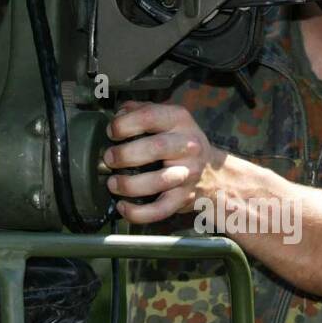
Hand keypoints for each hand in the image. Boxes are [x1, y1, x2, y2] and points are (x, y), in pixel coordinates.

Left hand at [103, 101, 225, 224]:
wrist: (212, 172)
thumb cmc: (180, 142)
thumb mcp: (167, 117)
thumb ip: (141, 110)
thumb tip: (118, 113)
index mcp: (179, 120)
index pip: (150, 116)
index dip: (124, 124)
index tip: (111, 132)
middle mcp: (188, 145)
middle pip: (156, 148)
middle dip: (125, 154)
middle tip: (109, 158)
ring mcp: (188, 173)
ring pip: (158, 181)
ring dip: (129, 185)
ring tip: (112, 183)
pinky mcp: (184, 198)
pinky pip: (160, 209)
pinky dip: (138, 213)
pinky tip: (123, 207)